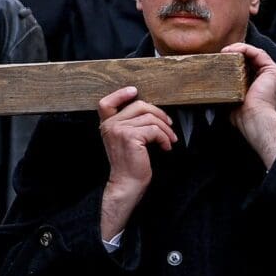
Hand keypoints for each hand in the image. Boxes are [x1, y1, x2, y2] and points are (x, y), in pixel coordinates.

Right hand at [96, 85, 175, 235]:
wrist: (127, 184)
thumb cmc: (129, 165)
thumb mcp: (125, 141)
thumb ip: (129, 124)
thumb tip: (150, 110)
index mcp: (106, 125)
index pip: (106, 103)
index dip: (120, 94)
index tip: (134, 91)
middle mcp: (110, 125)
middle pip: (138, 105)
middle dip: (158, 113)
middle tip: (169, 125)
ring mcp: (119, 129)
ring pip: (150, 118)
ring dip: (165, 129)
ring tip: (169, 140)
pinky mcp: (130, 136)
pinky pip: (154, 129)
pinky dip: (165, 138)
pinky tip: (166, 147)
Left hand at [221, 43, 275, 167]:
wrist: (253, 118)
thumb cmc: (239, 114)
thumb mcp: (228, 98)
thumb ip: (223, 89)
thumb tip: (205, 86)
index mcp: (256, 84)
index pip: (244, 65)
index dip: (231, 59)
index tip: (217, 59)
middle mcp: (266, 78)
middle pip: (249, 58)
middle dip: (233, 52)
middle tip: (220, 54)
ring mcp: (271, 74)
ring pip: (253, 54)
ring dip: (238, 49)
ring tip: (224, 51)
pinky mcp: (274, 71)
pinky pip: (258, 53)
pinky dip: (245, 49)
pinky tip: (233, 50)